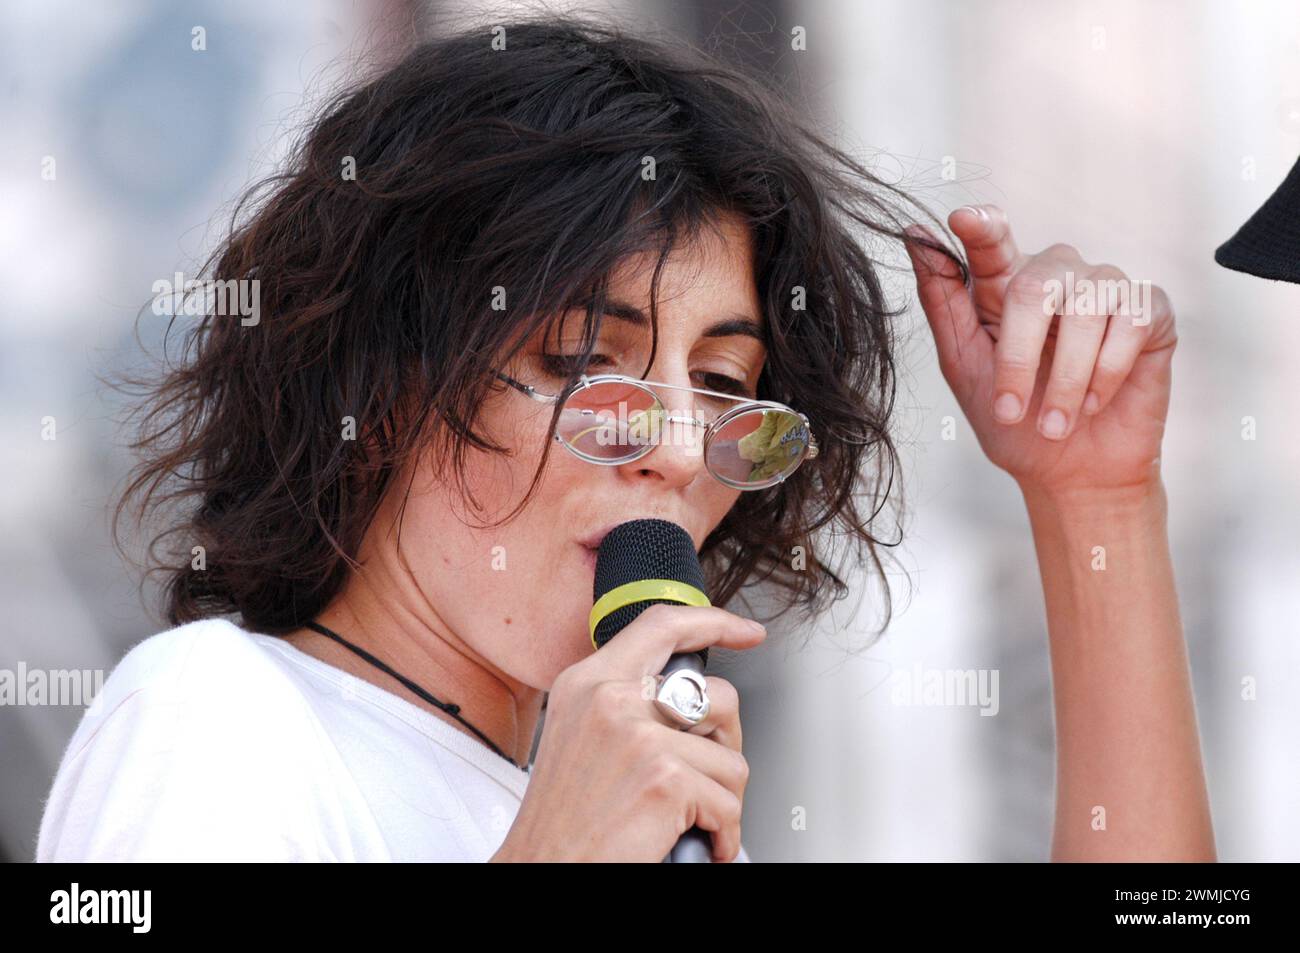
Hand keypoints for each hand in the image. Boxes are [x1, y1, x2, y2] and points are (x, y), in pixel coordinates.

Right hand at [490, 604, 763, 861]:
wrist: (542, 872)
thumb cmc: (560, 825)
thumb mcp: (577, 739)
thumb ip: (622, 706)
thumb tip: (686, 705)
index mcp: (586, 683)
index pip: (661, 625)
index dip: (714, 622)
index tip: (745, 631)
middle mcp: (611, 700)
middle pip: (717, 694)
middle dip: (729, 742)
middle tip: (711, 774)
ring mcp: (639, 736)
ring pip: (731, 759)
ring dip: (723, 800)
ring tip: (693, 819)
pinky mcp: (665, 779)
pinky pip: (729, 804)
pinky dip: (725, 836)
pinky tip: (700, 843)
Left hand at [904, 205, 1177, 496]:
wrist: (1073, 474)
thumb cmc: (1016, 422)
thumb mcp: (965, 367)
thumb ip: (944, 303)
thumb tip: (914, 234)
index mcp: (1005, 285)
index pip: (992, 243)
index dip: (981, 228)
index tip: (963, 220)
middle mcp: (1056, 276)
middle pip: (1034, 284)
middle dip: (1018, 357)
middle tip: (1011, 412)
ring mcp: (1104, 288)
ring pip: (1085, 307)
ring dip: (1066, 378)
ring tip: (1055, 424)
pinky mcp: (1149, 309)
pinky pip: (1131, 321)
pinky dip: (1107, 372)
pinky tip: (1095, 403)